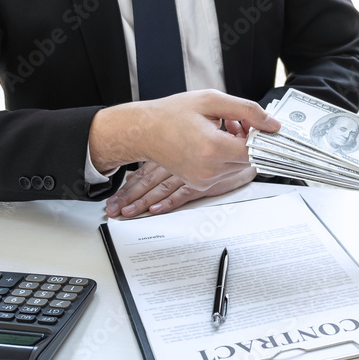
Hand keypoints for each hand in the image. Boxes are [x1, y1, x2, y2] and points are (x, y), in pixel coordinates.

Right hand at [88, 90, 278, 191]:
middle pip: (249, 159)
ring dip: (238, 148)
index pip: (256, 150)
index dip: (262, 136)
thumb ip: (247, 110)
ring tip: (224, 128)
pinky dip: (226, 157)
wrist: (145, 132)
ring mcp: (204, 180)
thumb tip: (272, 124)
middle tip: (238, 121)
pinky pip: (225, 171)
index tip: (262, 126)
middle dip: (249, 140)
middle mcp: (209, 170)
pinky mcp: (201, 184)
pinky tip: (215, 141)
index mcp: (213, 148)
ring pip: (238, 166)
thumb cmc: (172, 114)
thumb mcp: (212, 100)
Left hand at [106, 162, 256, 217]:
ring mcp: (189, 175)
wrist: (245, 149)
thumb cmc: (221, 145)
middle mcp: (177, 164)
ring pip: (160, 190)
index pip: (146, 171)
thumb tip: (159, 164)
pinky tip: (156, 210)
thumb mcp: (190, 152)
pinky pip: (182, 194)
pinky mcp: (203, 184)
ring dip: (142, 202)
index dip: (130, 184)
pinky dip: (168, 202)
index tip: (116, 197)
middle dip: (129, 198)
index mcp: (172, 154)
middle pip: (148, 183)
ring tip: (127, 214)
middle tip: (114, 210)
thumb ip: (180, 156)